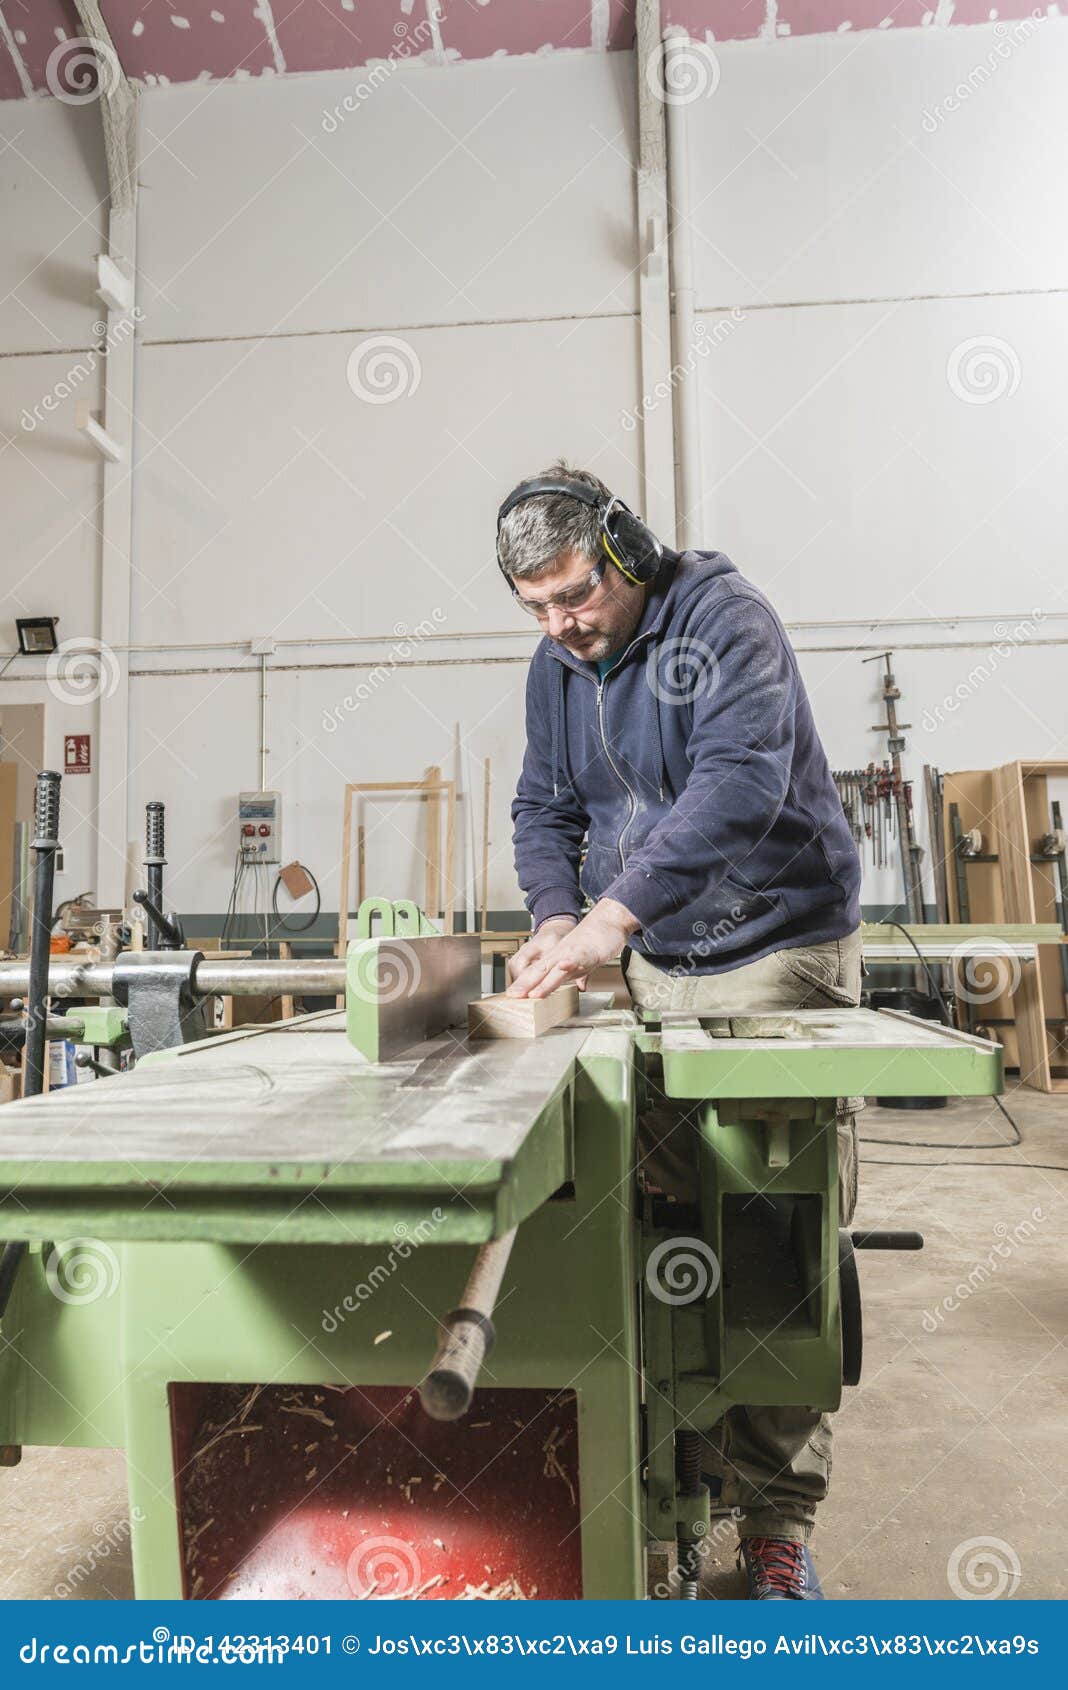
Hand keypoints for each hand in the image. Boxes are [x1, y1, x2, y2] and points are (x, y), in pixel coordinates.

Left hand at [506, 898, 638, 999]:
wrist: (609, 920)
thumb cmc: (596, 941)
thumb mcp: (583, 961)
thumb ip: (579, 973)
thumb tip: (580, 987)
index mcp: (558, 958)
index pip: (537, 973)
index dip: (524, 984)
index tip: (512, 995)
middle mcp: (561, 955)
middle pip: (540, 971)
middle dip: (526, 985)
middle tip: (512, 996)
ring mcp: (573, 953)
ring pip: (556, 969)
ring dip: (544, 982)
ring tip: (532, 993)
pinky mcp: (587, 951)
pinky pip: (577, 958)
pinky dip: (570, 963)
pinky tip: (563, 967)